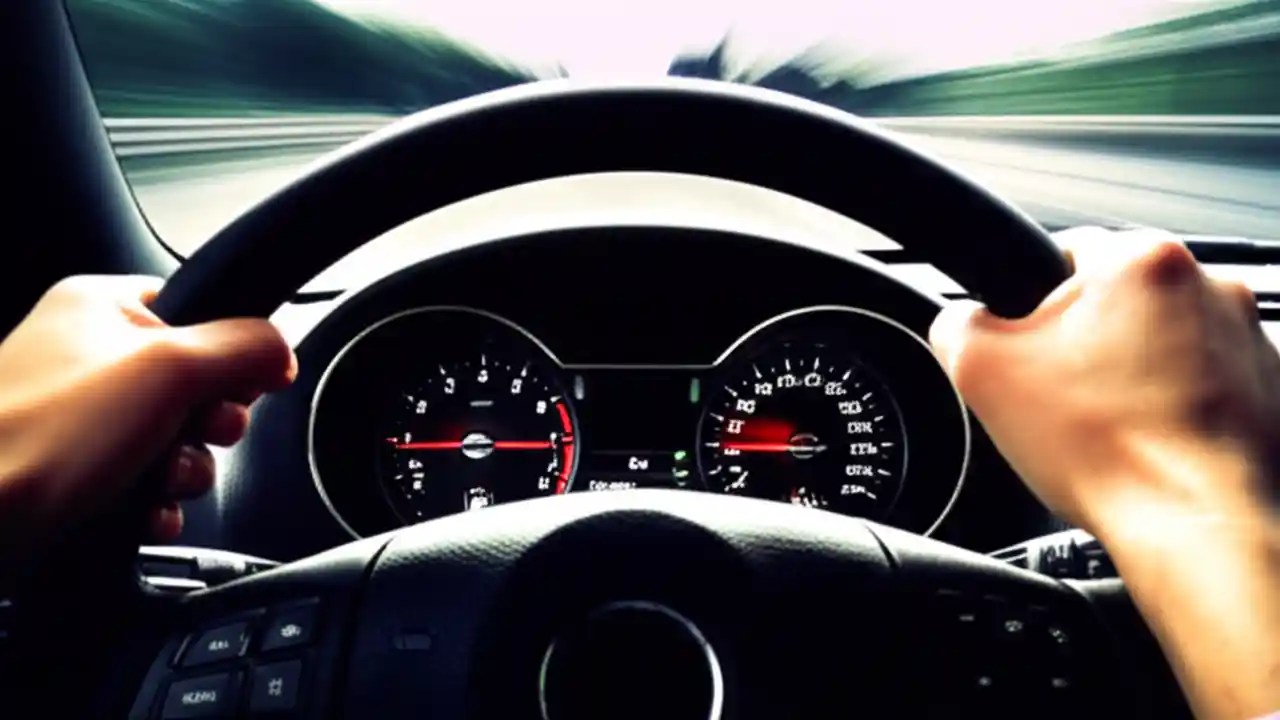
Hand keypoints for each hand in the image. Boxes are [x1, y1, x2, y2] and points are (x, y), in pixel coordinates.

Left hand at [0, 275, 294, 554]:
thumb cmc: (38, 436)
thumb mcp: (170, 369)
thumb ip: (243, 347)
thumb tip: (281, 349)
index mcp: (101, 308)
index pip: (202, 314)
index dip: (232, 356)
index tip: (241, 386)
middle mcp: (86, 357)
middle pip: (196, 385)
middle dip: (210, 426)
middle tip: (198, 435)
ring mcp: (77, 419)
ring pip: (175, 441)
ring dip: (185, 470)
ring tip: (159, 481)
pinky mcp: (73, 476)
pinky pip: (144, 485)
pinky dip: (155, 503)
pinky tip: (143, 512)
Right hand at [929, 229, 1279, 719]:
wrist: (1199, 530)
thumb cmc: (1111, 453)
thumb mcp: (982, 374)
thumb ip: (956, 326)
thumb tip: (960, 322)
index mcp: (1142, 259)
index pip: (1060, 252)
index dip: (1029, 308)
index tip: (1027, 352)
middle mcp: (1212, 285)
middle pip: (1118, 302)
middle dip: (1087, 345)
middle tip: (1063, 400)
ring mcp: (1253, 338)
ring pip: (1165, 344)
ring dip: (1137, 376)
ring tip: (1111, 431)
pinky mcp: (1274, 390)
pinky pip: (1207, 385)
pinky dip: (1179, 410)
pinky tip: (1153, 447)